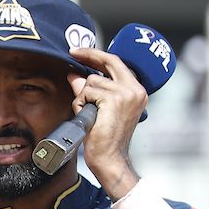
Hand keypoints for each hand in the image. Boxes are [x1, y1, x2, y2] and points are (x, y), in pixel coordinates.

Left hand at [68, 46, 148, 198]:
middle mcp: (135, 89)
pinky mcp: (114, 99)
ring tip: (89, 114)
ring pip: (92, 81)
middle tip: (72, 52)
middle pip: (108, 62)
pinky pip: (87, 91)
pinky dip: (81, 104)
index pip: (117, 63)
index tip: (81, 51)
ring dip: (83, 97)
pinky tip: (89, 118)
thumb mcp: (98, 108)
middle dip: (88, 55)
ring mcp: (126, 93)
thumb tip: (74, 74)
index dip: (97, 55)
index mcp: (136, 91)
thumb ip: (89, 89)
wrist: (109, 158)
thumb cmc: (104, 137)